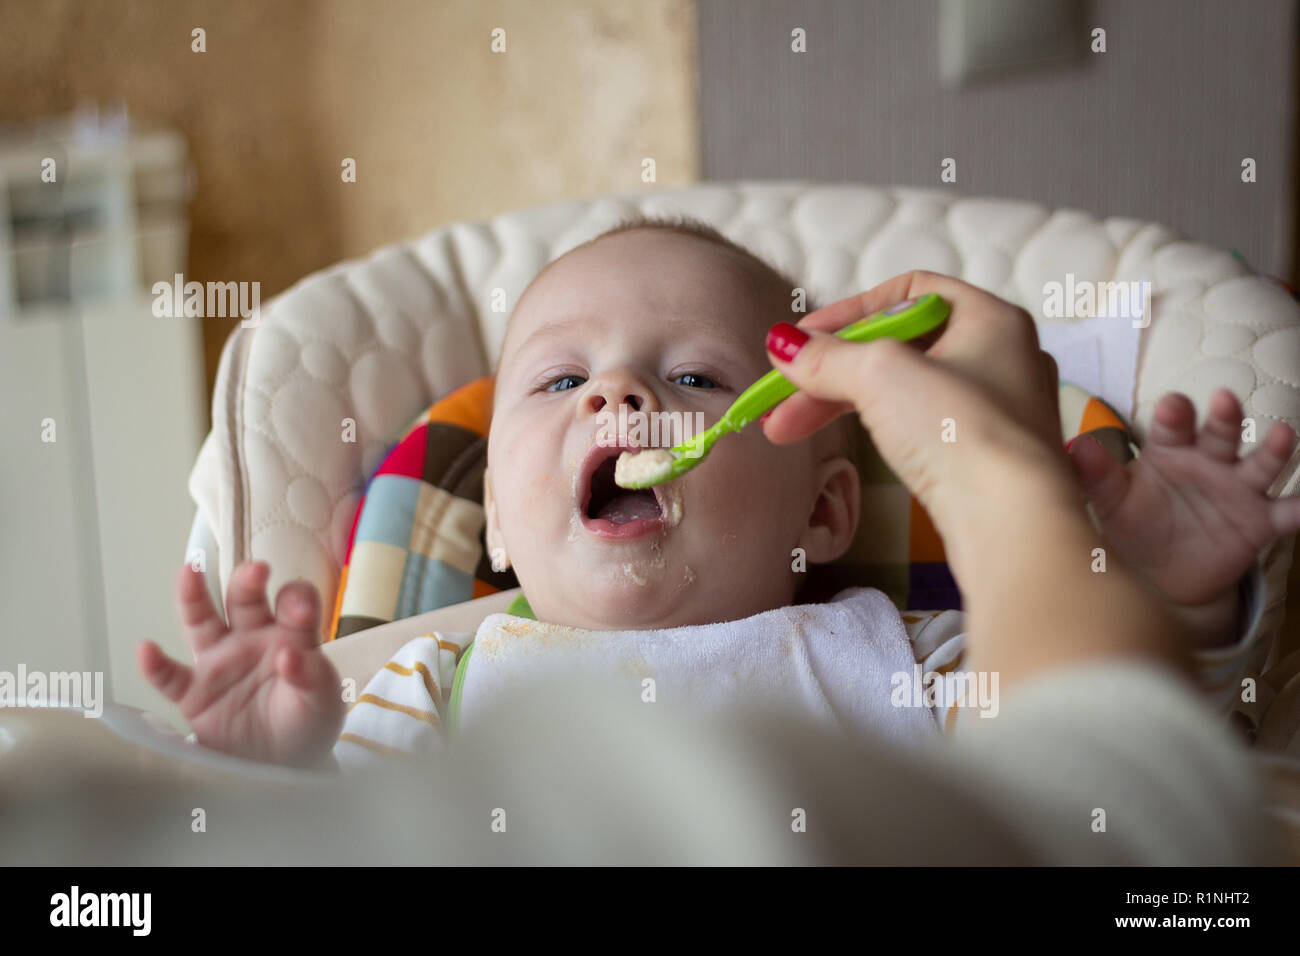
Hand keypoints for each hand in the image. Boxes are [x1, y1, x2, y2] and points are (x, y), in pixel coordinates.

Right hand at [138, 561, 345, 767]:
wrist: (284, 763)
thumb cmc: (307, 720)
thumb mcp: (322, 700)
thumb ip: (311, 676)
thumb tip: (291, 656)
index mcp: (289, 633)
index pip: (293, 601)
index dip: (297, 600)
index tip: (302, 613)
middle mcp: (251, 637)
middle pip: (245, 598)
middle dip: (248, 581)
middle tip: (257, 571)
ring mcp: (220, 661)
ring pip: (201, 621)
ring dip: (194, 597)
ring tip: (189, 572)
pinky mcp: (195, 693)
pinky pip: (171, 677)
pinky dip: (156, 666)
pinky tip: (147, 651)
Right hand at [762, 271, 1071, 555]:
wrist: (1011, 522)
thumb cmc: (956, 429)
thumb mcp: (880, 376)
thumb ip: (827, 357)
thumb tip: (782, 344)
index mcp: (991, 318)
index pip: (909, 292)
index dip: (849, 311)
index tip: (803, 339)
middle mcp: (1002, 356)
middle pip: (899, 347)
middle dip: (831, 371)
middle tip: (780, 397)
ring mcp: (997, 410)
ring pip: (906, 391)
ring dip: (842, 404)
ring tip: (786, 431)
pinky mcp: (987, 456)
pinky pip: (922, 426)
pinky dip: (879, 428)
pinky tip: (847, 443)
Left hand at [1070, 388, 1299, 607]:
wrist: (1159, 575)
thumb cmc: (1133, 525)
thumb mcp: (1112, 503)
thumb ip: (1098, 476)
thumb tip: (1077, 447)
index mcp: (1170, 450)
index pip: (1173, 426)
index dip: (1175, 414)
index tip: (1173, 404)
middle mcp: (1209, 462)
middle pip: (1220, 434)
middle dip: (1224, 417)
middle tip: (1224, 399)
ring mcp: (1239, 490)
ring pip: (1260, 465)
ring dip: (1274, 450)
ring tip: (1283, 435)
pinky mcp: (1261, 522)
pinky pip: (1287, 514)